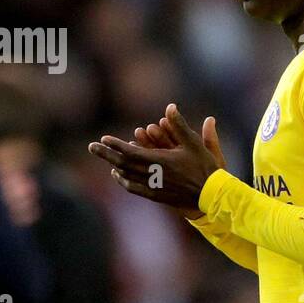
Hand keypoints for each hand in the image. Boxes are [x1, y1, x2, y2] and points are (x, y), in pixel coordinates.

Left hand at [89, 104, 222, 210]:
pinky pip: (134, 188)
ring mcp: (153, 187)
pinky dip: (123, 181)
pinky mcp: (156, 196)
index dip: (116, 145)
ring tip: (105, 157)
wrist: (211, 196)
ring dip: (114, 166)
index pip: (130, 152)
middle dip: (106, 154)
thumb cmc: (205, 168)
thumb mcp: (194, 143)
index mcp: (160, 161)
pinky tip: (119, 175)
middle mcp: (153, 175)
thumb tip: (170, 106)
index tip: (103, 138)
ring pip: (127, 176)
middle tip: (92, 147)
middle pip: (123, 164)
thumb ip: (180, 125)